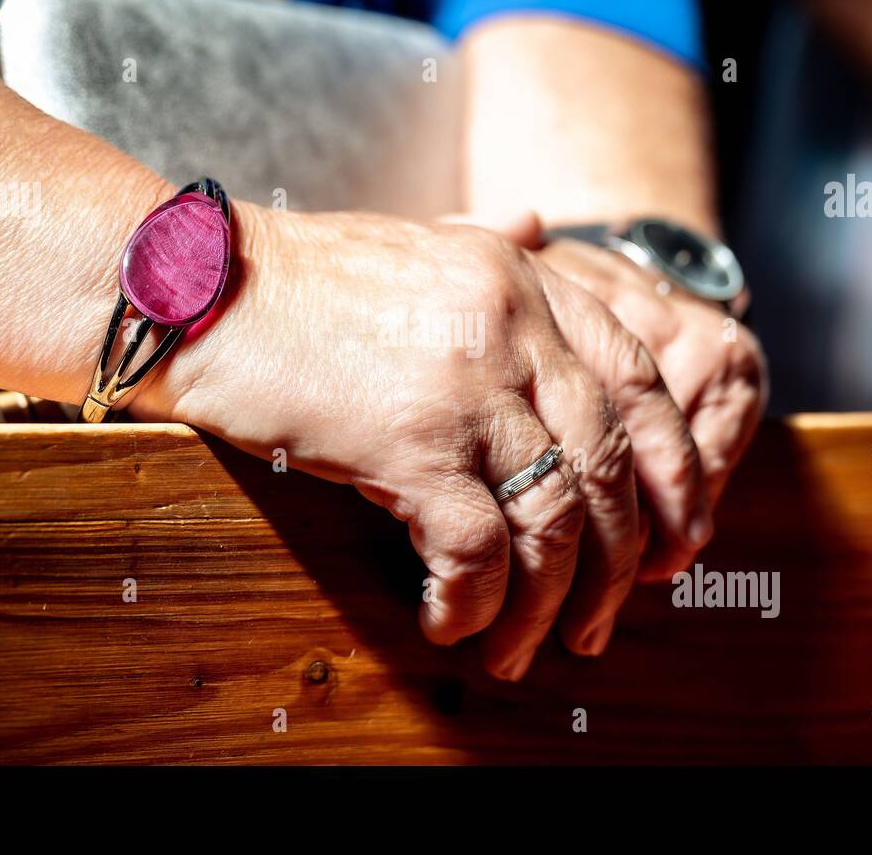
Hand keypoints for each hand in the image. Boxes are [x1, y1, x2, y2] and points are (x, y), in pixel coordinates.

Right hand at [132, 204, 709, 677]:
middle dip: (621, 561)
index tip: (675, 537)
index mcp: (526, 281)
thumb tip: (541, 221)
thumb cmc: (299, 279)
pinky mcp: (409, 440)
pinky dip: (474, 602)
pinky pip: (477, 548)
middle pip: (610, 463)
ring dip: (545, 604)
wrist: (195, 285)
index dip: (674, 469)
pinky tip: (448, 622)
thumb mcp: (417, 241)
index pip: (641, 381)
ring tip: (520, 650)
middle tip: (601, 622)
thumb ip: (491, 238)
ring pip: (554, 518)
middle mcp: (515, 326)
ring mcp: (467, 383)